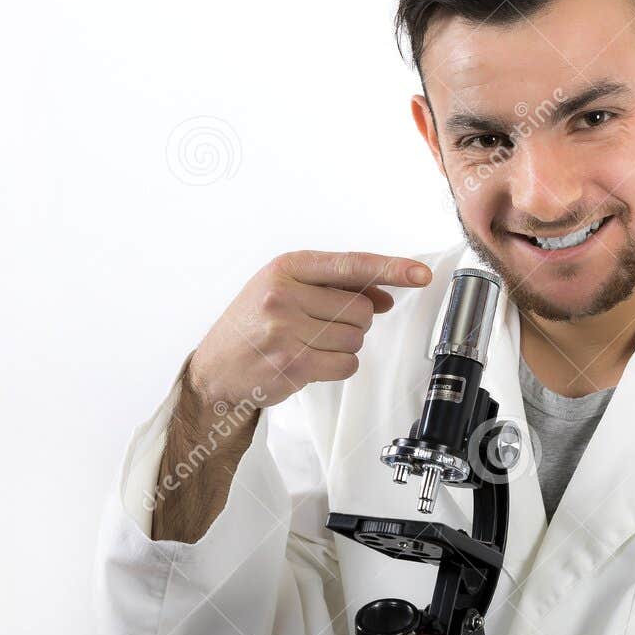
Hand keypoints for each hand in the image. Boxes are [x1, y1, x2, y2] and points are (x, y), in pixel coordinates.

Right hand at [187, 250, 431, 409]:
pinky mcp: (293, 364)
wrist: (214, 370)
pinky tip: (312, 361)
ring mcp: (287, 330)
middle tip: (324, 326)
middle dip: (357, 321)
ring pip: (357, 337)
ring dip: (345, 345)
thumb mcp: (286, 291)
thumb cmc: (253, 326)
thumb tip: (388, 297)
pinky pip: (347, 364)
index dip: (392, 269)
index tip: (421, 274)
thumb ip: (336, 288)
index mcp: (285, 268)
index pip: (351, 265)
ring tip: (311, 343)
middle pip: (362, 307)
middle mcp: (284, 295)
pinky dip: (339, 365)